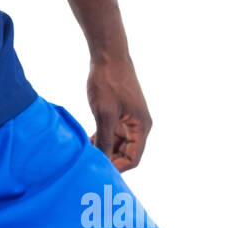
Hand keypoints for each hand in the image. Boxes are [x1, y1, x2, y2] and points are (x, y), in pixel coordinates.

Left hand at [87, 53, 151, 170]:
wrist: (109, 56)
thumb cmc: (108, 83)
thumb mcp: (104, 114)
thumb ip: (105, 139)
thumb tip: (102, 162)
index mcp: (142, 127)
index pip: (133, 159)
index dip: (117, 168)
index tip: (99, 172)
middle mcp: (139, 126)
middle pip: (126, 153)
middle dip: (109, 160)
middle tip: (89, 166)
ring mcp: (129, 119)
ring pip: (118, 144)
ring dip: (104, 150)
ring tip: (86, 155)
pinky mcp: (120, 113)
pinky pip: (112, 133)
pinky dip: (101, 139)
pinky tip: (87, 143)